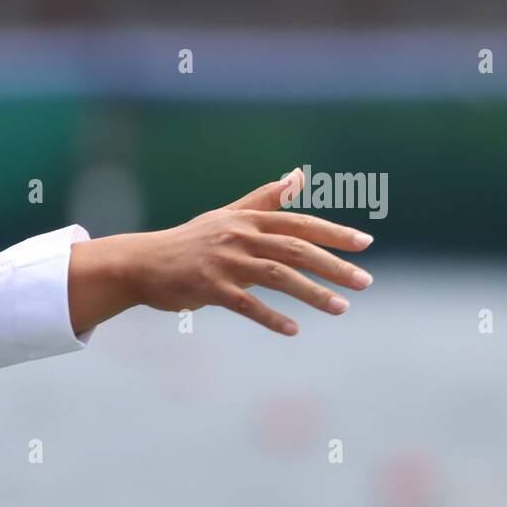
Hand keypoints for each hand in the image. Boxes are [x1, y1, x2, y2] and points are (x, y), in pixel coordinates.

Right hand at [68, 168, 373, 335]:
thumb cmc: (188, 242)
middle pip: (296, 249)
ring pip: (278, 275)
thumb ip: (264, 199)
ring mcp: (223, 262)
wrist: (141, 263)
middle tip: (365, 282)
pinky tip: (293, 330)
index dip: (334, 233)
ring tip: (341, 308)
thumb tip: (298, 176)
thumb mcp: (227, 216)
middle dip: (333, 266)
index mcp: (247, 220)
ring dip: (313, 293)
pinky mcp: (208, 287)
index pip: (299, 224)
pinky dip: (271, 317)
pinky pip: (246, 304)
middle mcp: (239, 236)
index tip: (364, 245)